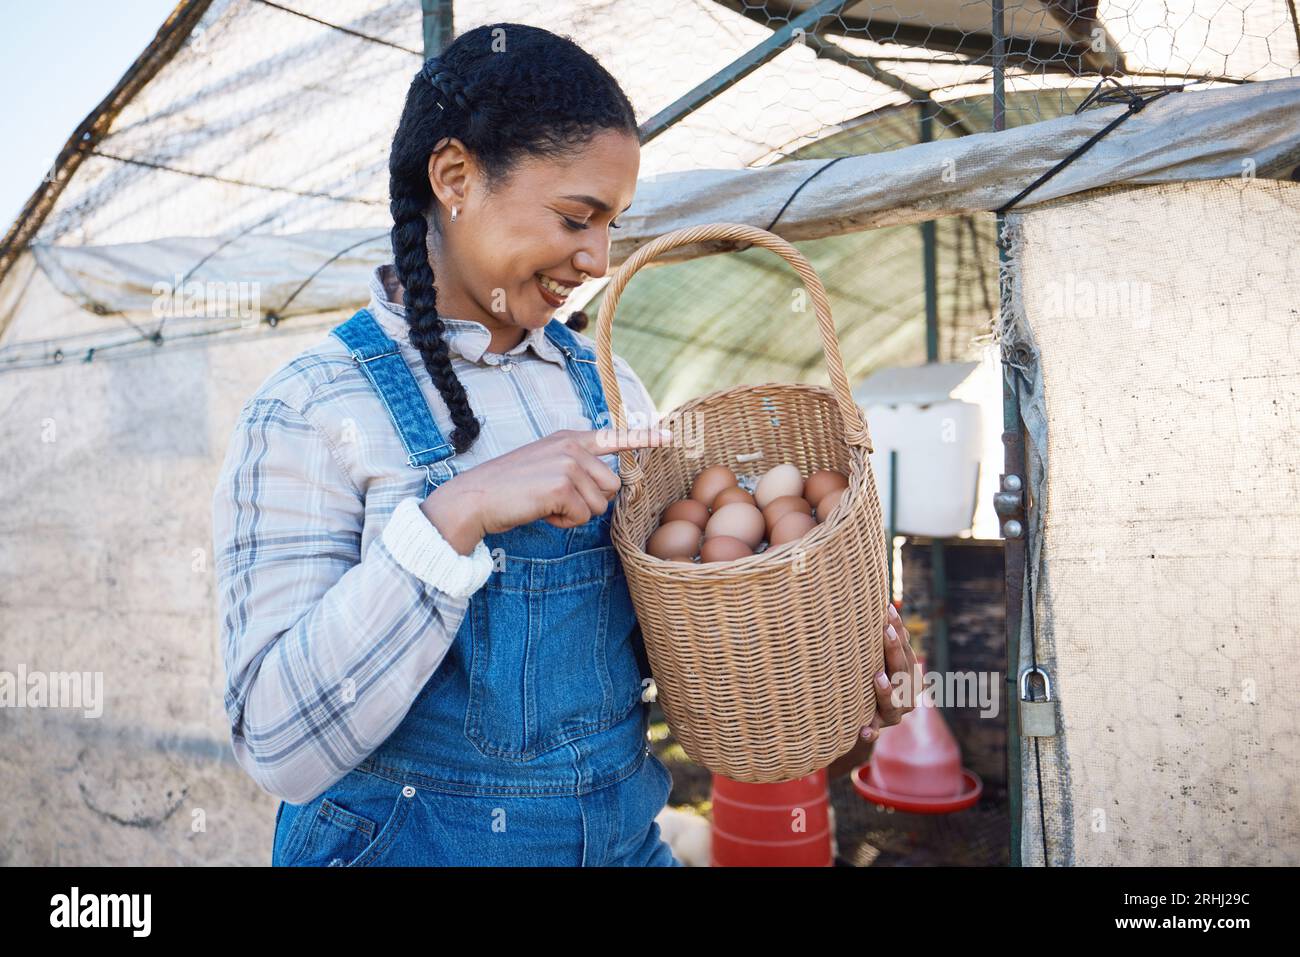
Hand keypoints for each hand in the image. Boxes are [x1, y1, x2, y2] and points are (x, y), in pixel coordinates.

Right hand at [420, 427, 672, 552]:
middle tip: (556, 500)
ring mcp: (568, 464)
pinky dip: (563, 522)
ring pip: (600, 505)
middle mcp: (572, 446)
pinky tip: (542, 512)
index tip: (670, 436)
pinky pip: (582, 517)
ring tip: (546, 504)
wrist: (475, 499)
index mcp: (568, 439)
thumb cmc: (508, 490)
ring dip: (576, 514)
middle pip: (613, 487)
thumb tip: (606, 487)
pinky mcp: (561, 485)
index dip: (644, 437)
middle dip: (590, 502)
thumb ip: (574, 468)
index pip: (614, 436)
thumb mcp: (544, 467)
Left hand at [862, 604, 918, 742]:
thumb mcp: (886, 659)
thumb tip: (886, 606)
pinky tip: (863, 731)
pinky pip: (875, 730)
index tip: (888, 610)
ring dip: (885, 690)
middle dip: (893, 650)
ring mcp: (894, 712)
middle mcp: (906, 693)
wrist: (875, 718)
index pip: (905, 648)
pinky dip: (871, 730)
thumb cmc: (880, 677)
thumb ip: (888, 640)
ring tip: (878, 677)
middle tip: (886, 631)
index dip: (898, 630)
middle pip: (901, 671)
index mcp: (909, 673)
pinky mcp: (879, 727)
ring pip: (892, 703)